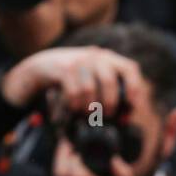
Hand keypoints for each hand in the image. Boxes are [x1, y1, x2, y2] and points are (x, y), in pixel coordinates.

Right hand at [0, 45, 148, 113]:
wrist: (41, 67)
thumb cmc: (71, 82)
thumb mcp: (92, 83)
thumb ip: (109, 96)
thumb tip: (126, 118)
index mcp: (107, 59)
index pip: (130, 68)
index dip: (135, 88)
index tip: (133, 107)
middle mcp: (95, 56)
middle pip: (110, 81)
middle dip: (109, 104)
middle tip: (104, 116)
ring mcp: (78, 61)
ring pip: (90, 90)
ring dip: (88, 108)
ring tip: (84, 113)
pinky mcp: (62, 69)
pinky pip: (74, 92)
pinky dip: (74, 105)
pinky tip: (72, 108)